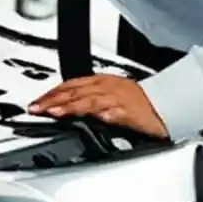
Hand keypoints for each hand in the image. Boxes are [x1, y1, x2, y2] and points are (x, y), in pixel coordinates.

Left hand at [28, 74, 168, 138]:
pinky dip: (109, 114)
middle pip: (75, 93)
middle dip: (54, 100)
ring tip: (58, 112)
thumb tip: (64, 105)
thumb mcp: (108, 95)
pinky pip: (119, 113)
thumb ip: (87, 99)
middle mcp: (107, 88)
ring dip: (73, 106)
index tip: (36, 102)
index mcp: (101, 82)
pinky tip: (101, 119)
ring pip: (92, 101)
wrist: (167, 104)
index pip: (70, 85)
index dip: (51, 93)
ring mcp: (119, 100)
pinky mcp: (133, 113)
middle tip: (37, 108)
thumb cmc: (138, 102)